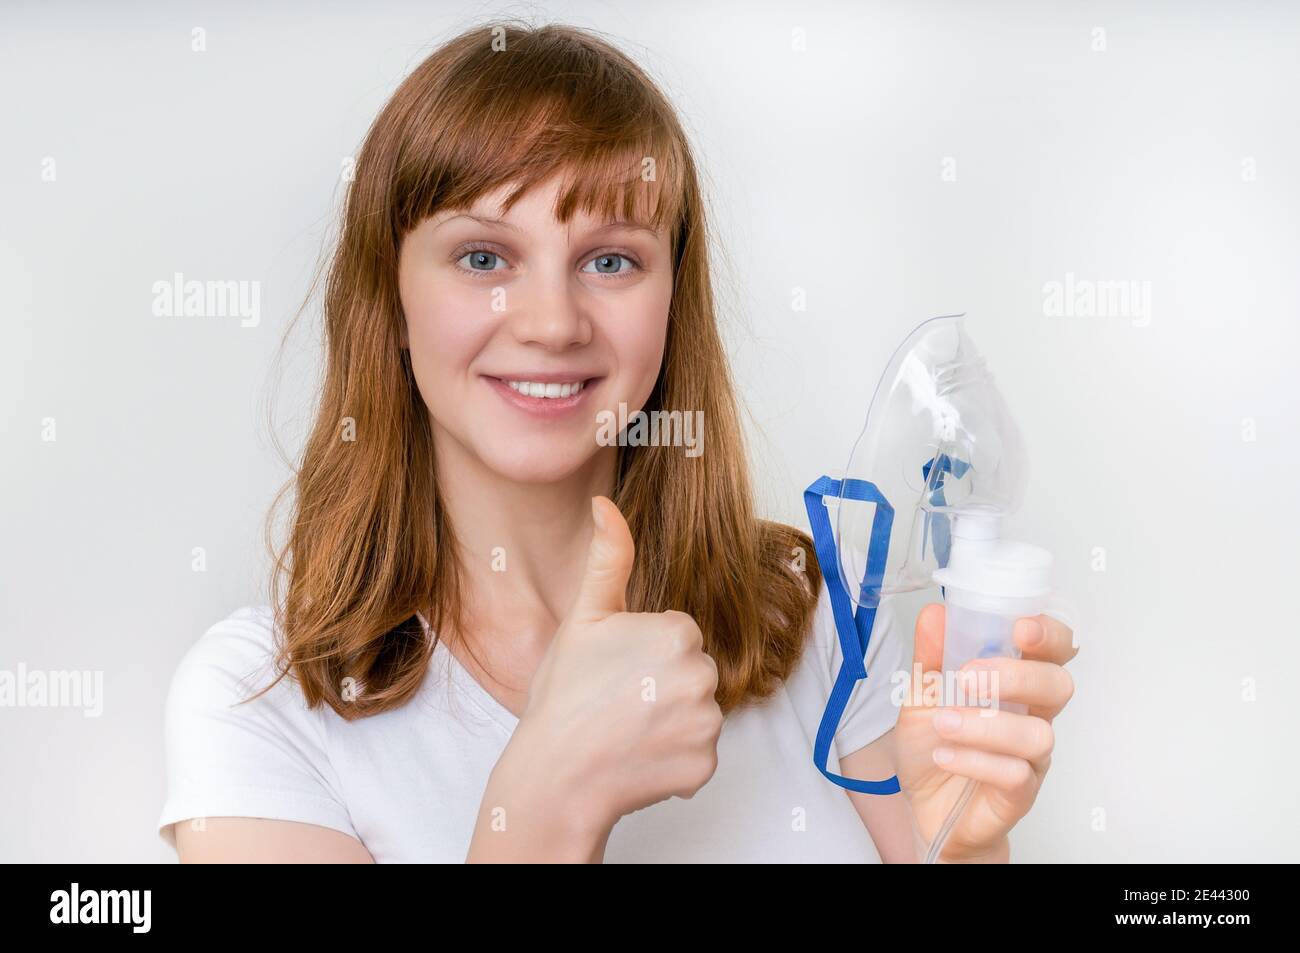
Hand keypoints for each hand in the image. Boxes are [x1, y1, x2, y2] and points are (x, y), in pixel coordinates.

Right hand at [512, 496, 723, 829]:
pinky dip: (676, 758)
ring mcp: (706, 724)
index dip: (644, 652)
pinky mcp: (706, 766)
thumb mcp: (584, 619)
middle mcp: (702, 674)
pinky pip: (700, 752)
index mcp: (677, 632)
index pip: (678, 633)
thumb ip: (607, 558)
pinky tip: (640, 757)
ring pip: (698, 710)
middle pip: (694, 670)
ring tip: (626, 730)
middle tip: (617, 701)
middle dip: (663, 684)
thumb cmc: (564, 696)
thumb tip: (606, 503)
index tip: (614, 671)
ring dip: (671, 721)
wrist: (555, 777)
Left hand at [894, 605, 1076, 861]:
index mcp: (1016, 682)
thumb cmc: (933, 745)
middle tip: (967, 678)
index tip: (1020, 627)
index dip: (1049, 634)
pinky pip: (1017, 774)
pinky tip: (945, 756)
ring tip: (944, 724)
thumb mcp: (921, 695)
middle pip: (1058, 685)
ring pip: (1037, 734)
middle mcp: (1032, 714)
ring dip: (986, 725)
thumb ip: (930, 656)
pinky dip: (976, 760)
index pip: (1054, 649)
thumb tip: (935, 614)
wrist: (924, 806)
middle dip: (1016, 675)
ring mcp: (1031, 756)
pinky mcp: (1020, 793)